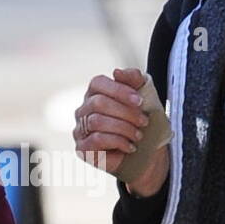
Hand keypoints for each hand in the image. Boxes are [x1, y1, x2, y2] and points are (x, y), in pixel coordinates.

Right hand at [74, 66, 168, 197]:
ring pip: (97, 121)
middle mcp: (83, 109)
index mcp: (94, 93)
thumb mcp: (143, 95)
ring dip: (124, 128)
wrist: (143, 151)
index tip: (140, 101)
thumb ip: (133, 78)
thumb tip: (117, 72)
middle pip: (98, 102)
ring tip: (138, 135)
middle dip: (126, 112)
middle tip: (144, 121)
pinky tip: (130, 146)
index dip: (119, 90)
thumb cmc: (140, 120)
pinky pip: (97, 140)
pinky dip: (118, 142)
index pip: (97, 83)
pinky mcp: (82, 148)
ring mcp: (80, 129)